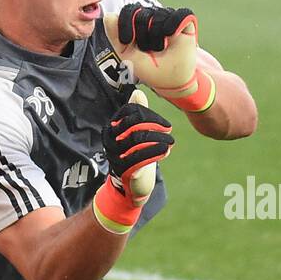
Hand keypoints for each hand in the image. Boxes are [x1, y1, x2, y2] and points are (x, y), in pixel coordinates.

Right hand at [92, 98, 172, 233]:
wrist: (131, 187)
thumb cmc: (136, 155)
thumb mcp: (137, 134)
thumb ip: (137, 114)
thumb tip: (138, 93)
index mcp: (112, 128)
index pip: (129, 112)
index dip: (149, 115)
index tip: (165, 124)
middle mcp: (110, 140)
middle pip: (133, 125)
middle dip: (155, 126)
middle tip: (169, 132)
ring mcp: (114, 155)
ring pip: (137, 140)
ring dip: (158, 139)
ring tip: (170, 142)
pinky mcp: (122, 170)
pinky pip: (139, 158)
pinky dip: (155, 152)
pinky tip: (166, 151)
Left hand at [103, 3, 215, 112]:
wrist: (171, 81)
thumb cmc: (149, 69)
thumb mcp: (127, 55)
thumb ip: (115, 35)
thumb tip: (108, 15)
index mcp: (138, 21)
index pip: (129, 10)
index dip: (125, 24)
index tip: (127, 41)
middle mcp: (153, 16)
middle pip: (142, 14)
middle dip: (143, 36)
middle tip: (148, 50)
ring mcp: (170, 18)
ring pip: (159, 15)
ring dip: (158, 36)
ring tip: (161, 49)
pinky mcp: (186, 21)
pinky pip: (180, 14)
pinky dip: (174, 23)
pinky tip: (170, 34)